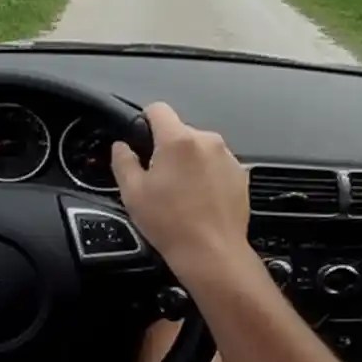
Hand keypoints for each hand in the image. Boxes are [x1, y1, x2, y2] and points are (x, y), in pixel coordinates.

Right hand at [111, 103, 250, 279]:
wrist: (212, 253)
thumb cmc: (172, 225)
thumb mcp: (133, 193)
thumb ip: (122, 160)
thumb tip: (121, 147)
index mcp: (178, 140)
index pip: (158, 108)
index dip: (145, 121)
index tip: (142, 137)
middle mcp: (207, 141)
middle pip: (180, 131)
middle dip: (167, 149)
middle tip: (158, 178)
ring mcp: (227, 157)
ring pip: (199, 148)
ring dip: (189, 162)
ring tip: (181, 194)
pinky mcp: (240, 174)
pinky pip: (217, 164)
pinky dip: (208, 175)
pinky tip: (200, 200)